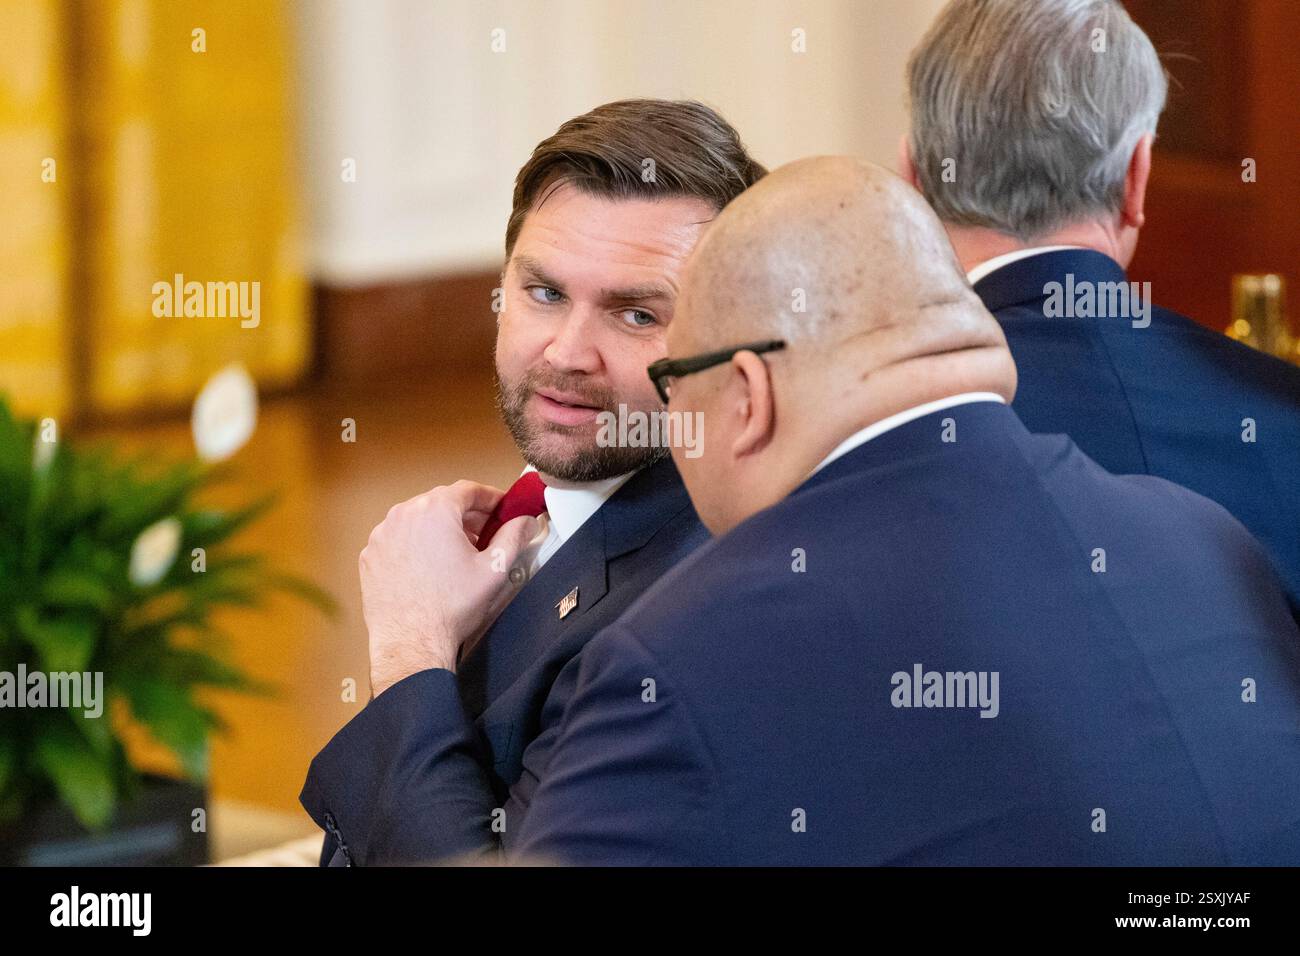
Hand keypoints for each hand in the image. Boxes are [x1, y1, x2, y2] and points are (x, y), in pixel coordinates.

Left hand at [359, 480, 539, 696]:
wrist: (411, 642)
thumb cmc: (449, 607)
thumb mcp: (494, 569)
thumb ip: (514, 536)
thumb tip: (526, 521)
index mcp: (435, 511)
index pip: (467, 490)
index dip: (489, 498)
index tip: (500, 508)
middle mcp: (404, 515)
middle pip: (441, 502)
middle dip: (465, 515)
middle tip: (483, 534)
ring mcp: (382, 535)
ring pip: (418, 519)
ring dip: (439, 529)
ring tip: (456, 554)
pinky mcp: (371, 555)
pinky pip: (398, 538)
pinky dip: (415, 544)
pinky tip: (429, 566)